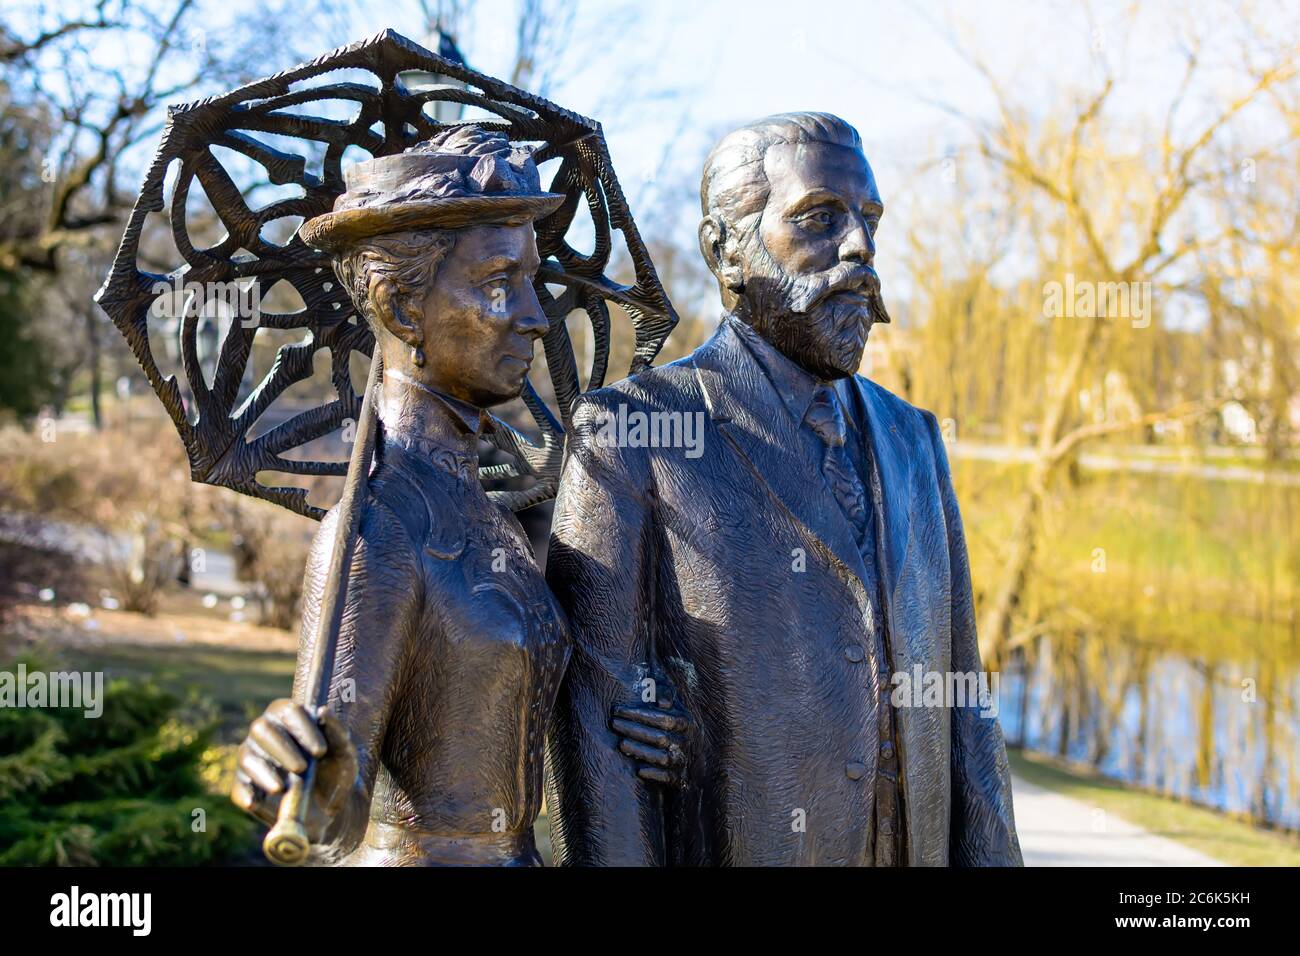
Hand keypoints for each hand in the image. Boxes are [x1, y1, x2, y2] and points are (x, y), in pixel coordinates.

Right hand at [230, 698, 356, 841]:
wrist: (328, 810)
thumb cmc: (336, 773)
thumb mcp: (345, 755)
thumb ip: (338, 733)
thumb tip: (323, 711)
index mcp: (290, 718)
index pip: (288, 711)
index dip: (302, 729)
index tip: (320, 752)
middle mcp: (266, 732)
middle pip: (261, 729)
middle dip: (281, 748)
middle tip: (301, 768)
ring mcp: (252, 758)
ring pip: (247, 756)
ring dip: (264, 772)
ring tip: (281, 788)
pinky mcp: (244, 786)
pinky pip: (238, 787)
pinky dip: (246, 794)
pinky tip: (255, 802)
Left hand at [611, 684, 690, 787]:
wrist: (694, 761)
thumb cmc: (675, 728)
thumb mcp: (674, 707)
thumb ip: (665, 692)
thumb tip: (660, 700)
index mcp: (685, 722)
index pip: (663, 718)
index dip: (639, 714)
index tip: (618, 709)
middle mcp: (686, 741)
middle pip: (660, 737)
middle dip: (634, 729)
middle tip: (614, 724)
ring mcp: (683, 760)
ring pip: (663, 758)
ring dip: (641, 751)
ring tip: (621, 744)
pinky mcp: (680, 779)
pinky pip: (669, 778)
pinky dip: (655, 774)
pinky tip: (638, 770)